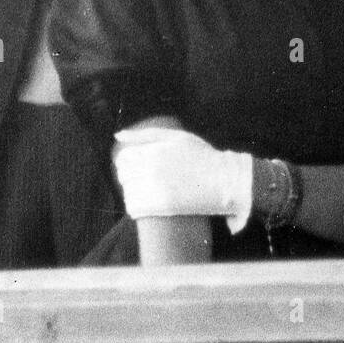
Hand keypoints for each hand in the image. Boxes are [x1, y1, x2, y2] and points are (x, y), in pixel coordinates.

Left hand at [113, 127, 252, 223]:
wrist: (225, 180)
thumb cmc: (202, 156)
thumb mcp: (178, 138)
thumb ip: (148, 134)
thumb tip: (118, 135)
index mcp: (155, 151)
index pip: (123, 159)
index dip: (126, 164)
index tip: (135, 168)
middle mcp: (152, 168)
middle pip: (124, 176)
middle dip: (130, 179)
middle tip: (143, 182)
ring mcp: (157, 188)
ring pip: (128, 193)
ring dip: (133, 194)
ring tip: (147, 195)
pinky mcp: (162, 206)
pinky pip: (134, 208)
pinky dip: (135, 208)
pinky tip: (146, 207)